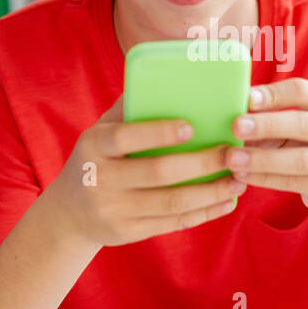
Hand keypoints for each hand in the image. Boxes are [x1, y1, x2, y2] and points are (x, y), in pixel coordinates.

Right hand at [44, 94, 246, 246]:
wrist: (69, 214)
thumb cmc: (97, 159)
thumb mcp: (100, 132)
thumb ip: (129, 109)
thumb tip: (168, 76)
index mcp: (93, 146)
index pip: (125, 137)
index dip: (159, 132)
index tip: (192, 127)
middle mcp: (100, 179)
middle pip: (158, 171)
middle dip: (203, 163)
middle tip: (234, 152)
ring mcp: (113, 210)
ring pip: (172, 203)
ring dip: (211, 192)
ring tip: (239, 179)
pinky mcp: (128, 233)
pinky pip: (173, 223)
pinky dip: (204, 213)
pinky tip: (227, 201)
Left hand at [225, 79, 307, 217]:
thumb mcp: (298, 126)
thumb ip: (271, 115)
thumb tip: (230, 109)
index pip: (303, 91)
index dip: (273, 95)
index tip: (246, 99)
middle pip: (303, 123)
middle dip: (266, 125)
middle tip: (235, 127)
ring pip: (300, 159)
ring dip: (262, 159)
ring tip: (232, 158)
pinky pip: (297, 183)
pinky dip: (266, 179)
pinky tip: (243, 176)